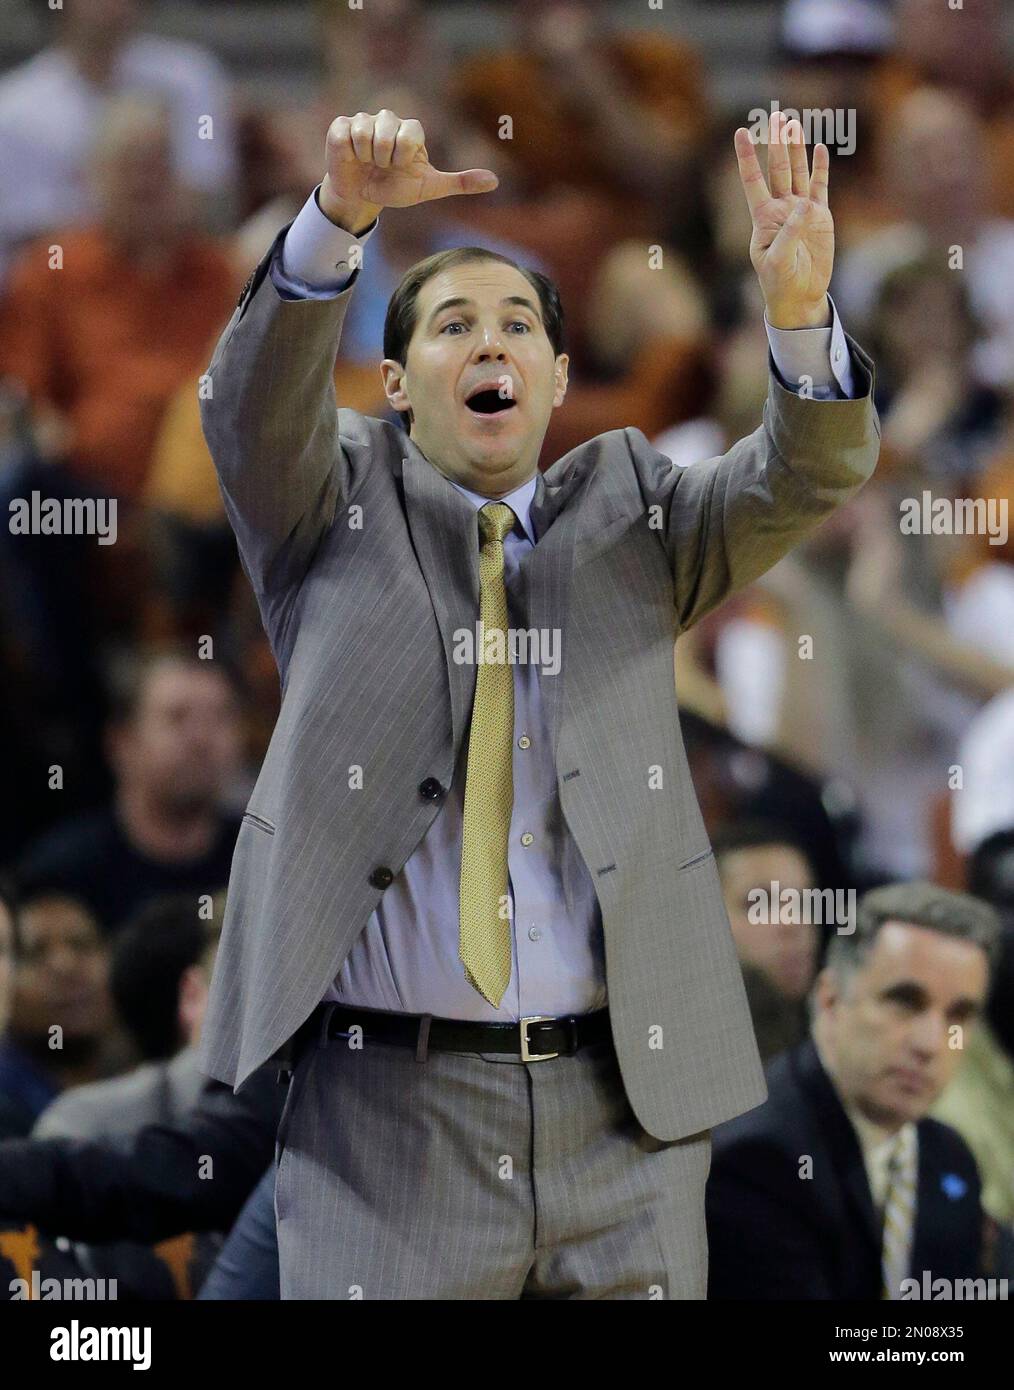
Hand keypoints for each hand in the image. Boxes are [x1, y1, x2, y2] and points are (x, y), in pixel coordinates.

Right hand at [319, 109, 497, 232]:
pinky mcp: (341, 125)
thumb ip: (460, 183)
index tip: (401, 167)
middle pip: (387, 132)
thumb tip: (495, 181)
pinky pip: (345, 135)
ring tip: (367, 164)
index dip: (403, 155)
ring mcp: (364, 120)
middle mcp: (388, 119)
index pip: (411, 132)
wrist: (362, 198)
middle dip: (384, 159)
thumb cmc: (395, 189)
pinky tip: (353, 158)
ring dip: (366, 158)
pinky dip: (349, 153)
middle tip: (382, 168)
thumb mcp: (429, 188)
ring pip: (365, 133)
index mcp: (411, 130)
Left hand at [733, 113, 833, 327]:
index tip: (740, 133)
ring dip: (796, 148)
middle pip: (777, 168)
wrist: (800, 296)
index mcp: (763, 217)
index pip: (753, 180)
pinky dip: (820, 168)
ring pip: (798, 172)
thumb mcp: (777, 261)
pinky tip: (819, 149)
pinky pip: (820, 187)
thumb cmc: (780, 282)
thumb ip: (789, 233)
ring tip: (794, 123)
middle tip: (775, 115)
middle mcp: (781, 208)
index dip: (747, 157)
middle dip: (776, 142)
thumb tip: (803, 205)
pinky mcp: (820, 217)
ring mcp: (801, 210)